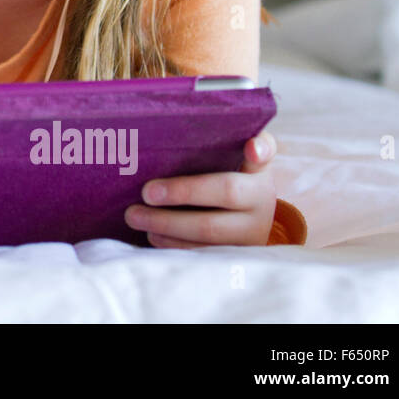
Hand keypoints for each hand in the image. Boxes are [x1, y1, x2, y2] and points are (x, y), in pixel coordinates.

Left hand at [124, 128, 278, 247]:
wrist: (246, 222)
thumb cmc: (229, 181)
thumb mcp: (235, 164)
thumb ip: (229, 143)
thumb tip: (242, 141)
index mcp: (259, 176)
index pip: (264, 156)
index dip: (260, 150)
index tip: (250, 147)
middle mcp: (260, 206)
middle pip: (225, 193)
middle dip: (182, 193)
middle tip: (145, 192)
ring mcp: (249, 236)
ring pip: (209, 234)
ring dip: (167, 226)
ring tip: (134, 216)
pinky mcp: (233, 258)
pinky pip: (201, 254)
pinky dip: (172, 244)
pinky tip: (151, 234)